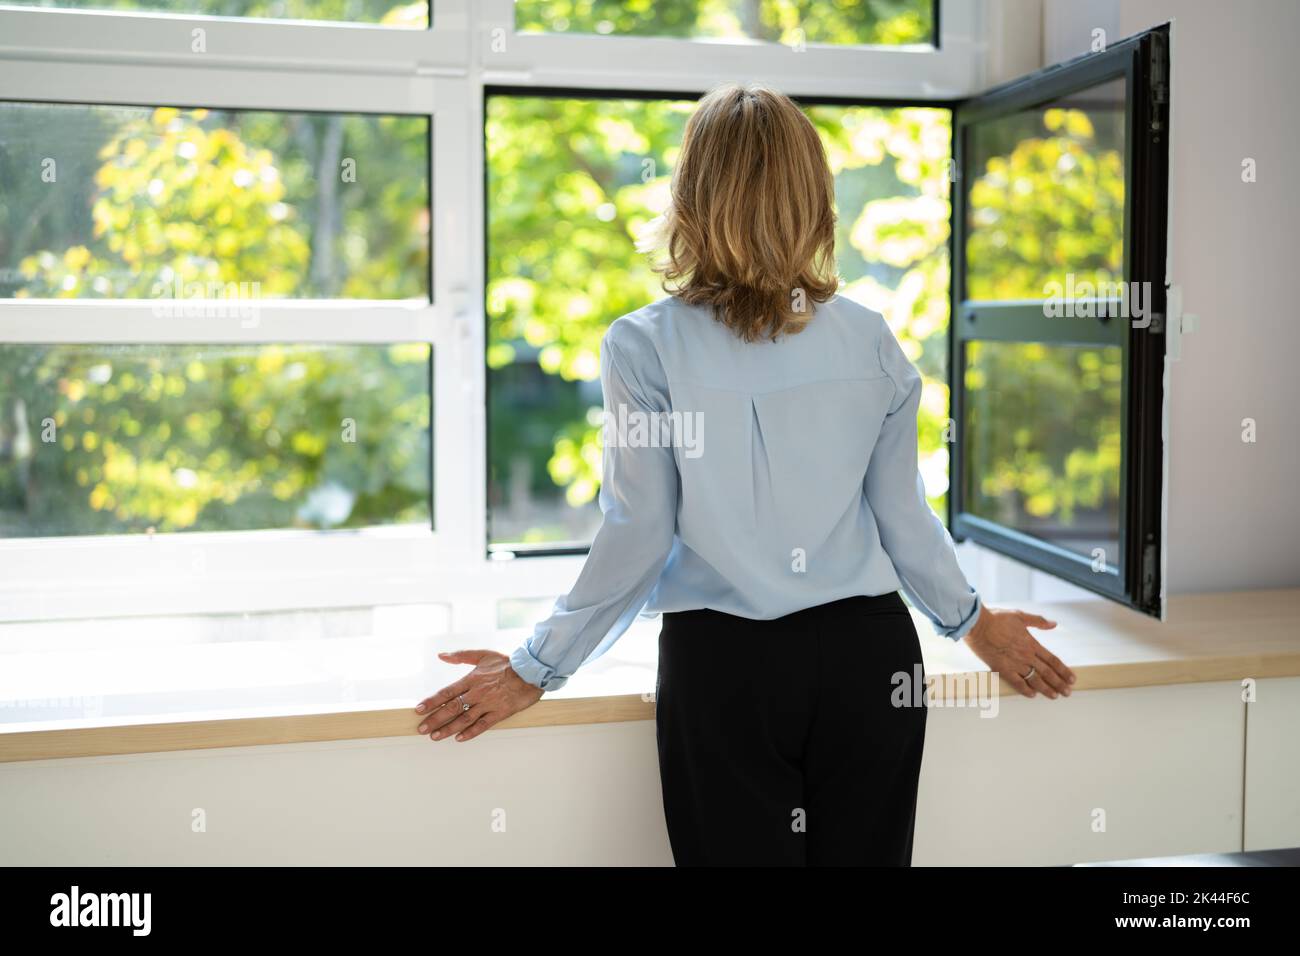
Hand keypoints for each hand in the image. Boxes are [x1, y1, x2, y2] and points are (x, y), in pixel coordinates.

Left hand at [414, 650, 543, 742]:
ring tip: (434, 737)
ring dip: (448, 729)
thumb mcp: (483, 655)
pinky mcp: (500, 713)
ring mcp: (488, 704)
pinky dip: (470, 732)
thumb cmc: (507, 663)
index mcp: (472, 679)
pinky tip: (459, 738)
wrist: (531, 671)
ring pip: (464, 719)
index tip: (419, 709)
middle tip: (421, 729)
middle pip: (452, 708)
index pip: (447, 692)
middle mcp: (477, 693)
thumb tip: (442, 655)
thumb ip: (461, 655)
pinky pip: (483, 725)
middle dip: (435, 719)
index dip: (431, 701)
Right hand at [963, 606, 1074, 698]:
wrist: (977, 625)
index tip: (1071, 678)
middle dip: (1059, 683)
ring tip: (1055, 696)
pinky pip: (1017, 683)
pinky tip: (1032, 695)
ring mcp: (1015, 664)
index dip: (1064, 670)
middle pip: (1047, 673)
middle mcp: (1026, 656)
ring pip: (1035, 680)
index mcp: (1031, 643)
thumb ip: (1038, 621)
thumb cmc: (996, 618)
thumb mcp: (1019, 615)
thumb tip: (1054, 624)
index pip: (1053, 660)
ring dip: (1046, 689)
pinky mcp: (1002, 669)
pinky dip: (1025, 690)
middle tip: (1068, 692)